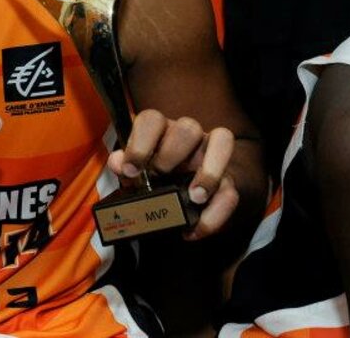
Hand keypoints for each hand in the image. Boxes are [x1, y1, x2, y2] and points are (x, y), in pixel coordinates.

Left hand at [106, 109, 237, 239]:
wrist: (180, 199)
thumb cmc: (151, 179)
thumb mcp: (134, 175)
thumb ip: (124, 165)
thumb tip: (118, 163)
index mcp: (160, 131)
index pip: (152, 120)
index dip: (140, 142)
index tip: (130, 170)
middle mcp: (187, 137)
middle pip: (188, 127)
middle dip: (172, 153)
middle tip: (159, 176)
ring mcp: (210, 155)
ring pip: (222, 139)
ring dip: (209, 171)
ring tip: (195, 197)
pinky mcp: (227, 180)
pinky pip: (231, 189)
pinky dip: (215, 213)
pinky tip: (195, 230)